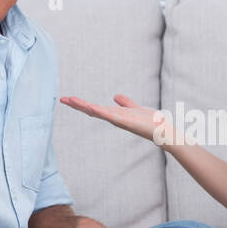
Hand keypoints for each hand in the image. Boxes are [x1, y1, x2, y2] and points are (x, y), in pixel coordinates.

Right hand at [59, 93, 179, 145]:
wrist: (164, 132)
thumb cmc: (151, 122)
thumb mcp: (135, 108)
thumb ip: (125, 103)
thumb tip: (115, 96)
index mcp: (115, 115)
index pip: (95, 108)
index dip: (82, 104)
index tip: (68, 98)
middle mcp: (115, 119)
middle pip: (92, 110)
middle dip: (77, 105)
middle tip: (62, 99)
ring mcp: (119, 121)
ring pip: (98, 113)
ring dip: (84, 106)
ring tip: (70, 100)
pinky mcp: (127, 122)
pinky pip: (111, 116)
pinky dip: (101, 112)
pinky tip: (91, 108)